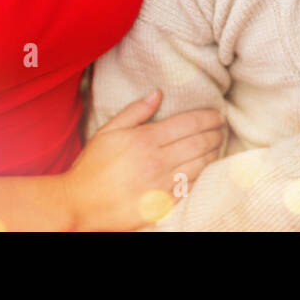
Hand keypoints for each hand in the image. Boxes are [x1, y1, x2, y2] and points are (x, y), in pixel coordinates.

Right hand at [63, 91, 223, 230]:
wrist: (78, 204)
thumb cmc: (91, 166)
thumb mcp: (108, 131)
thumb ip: (135, 112)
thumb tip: (157, 94)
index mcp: (145, 139)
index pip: (189, 124)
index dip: (208, 118)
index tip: (217, 115)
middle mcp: (157, 161)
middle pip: (199, 143)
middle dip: (215, 134)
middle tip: (221, 129)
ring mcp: (161, 185)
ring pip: (200, 165)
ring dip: (213, 154)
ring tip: (218, 146)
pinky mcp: (162, 205)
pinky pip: (190, 188)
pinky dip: (202, 175)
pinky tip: (205, 168)